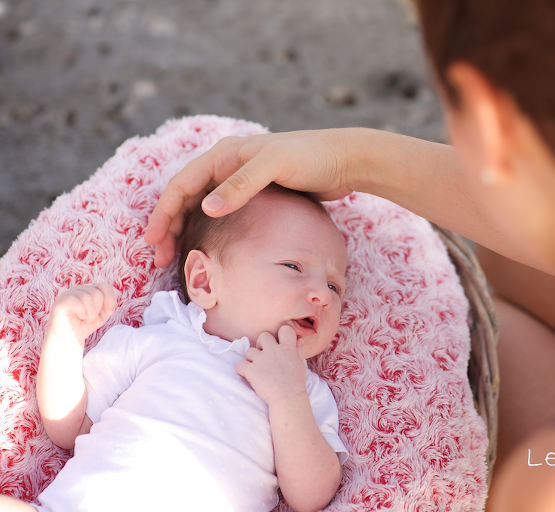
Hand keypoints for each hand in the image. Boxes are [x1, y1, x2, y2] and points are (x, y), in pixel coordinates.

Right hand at [49, 283, 116, 342]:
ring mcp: (67, 294)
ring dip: (90, 314)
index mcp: (87, 289)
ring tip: (83, 319)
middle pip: (97, 293)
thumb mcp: (104, 313)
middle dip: (97, 310)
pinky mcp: (60, 302)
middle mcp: (77, 289)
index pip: (104, 286)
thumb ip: (110, 302)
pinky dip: (82, 313)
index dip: (109, 300)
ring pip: (88, 297)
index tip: (101, 313)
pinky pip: (79, 303)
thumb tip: (110, 293)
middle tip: (88, 318)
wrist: (69, 341)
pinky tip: (77, 318)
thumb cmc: (86, 325)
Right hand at [145, 128, 359, 267]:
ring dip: (184, 230)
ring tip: (175, 257)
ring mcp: (239, 179)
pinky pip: (219, 212)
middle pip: (185, 197)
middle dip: (168, 227)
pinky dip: (205, 229)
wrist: (344, 160)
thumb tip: (205, 208)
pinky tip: (205, 247)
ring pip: (199, 206)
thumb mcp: (275, 166)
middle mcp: (226, 164)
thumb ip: (242, 185)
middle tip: (159, 259)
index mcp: (224, 154)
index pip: (182, 185)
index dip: (163, 213)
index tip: (152, 241)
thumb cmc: (311, 158)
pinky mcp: (254, 193)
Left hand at [236, 324, 307, 405]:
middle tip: (264, 357)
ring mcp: (261, 360)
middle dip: (262, 345)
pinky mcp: (251, 370)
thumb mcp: (300, 364)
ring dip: (251, 360)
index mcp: (288, 348)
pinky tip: (247, 376)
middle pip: (263, 336)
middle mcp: (274, 350)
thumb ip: (297, 350)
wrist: (288, 399)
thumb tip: (299, 339)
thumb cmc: (296, 383)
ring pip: (249, 351)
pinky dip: (242, 370)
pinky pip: (240, 364)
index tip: (278, 344)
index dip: (280, 335)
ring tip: (257, 370)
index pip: (284, 329)